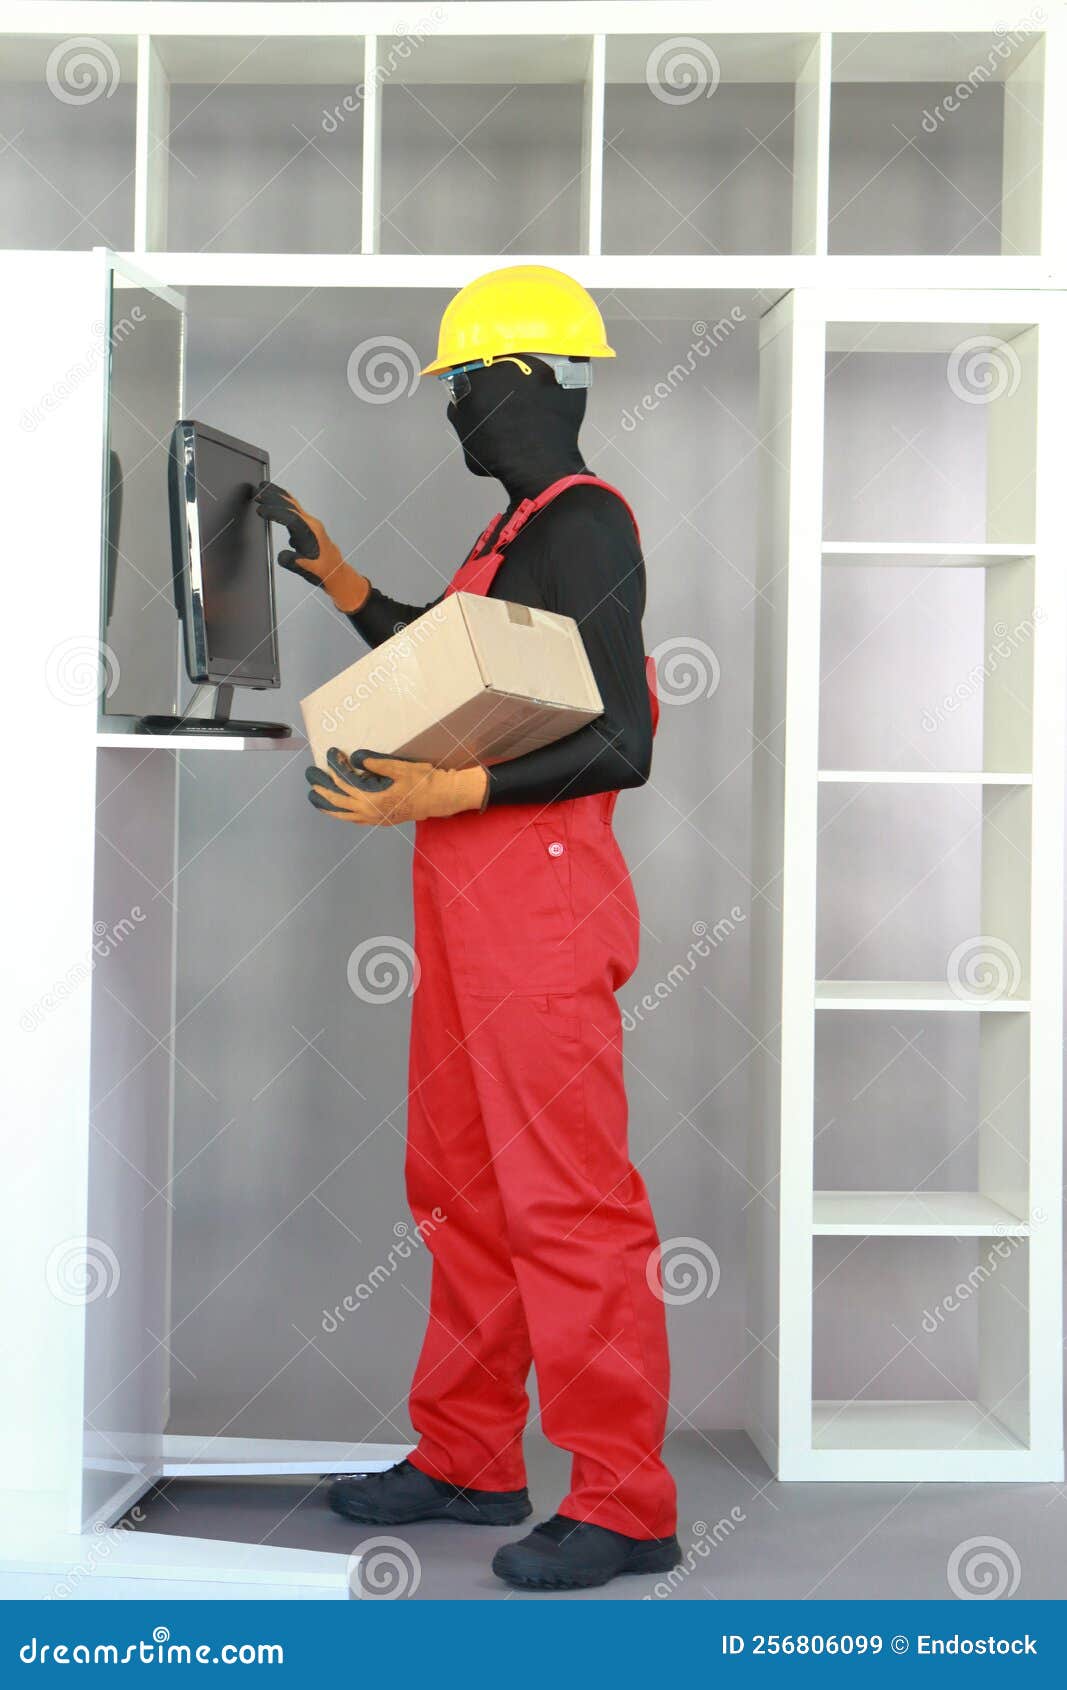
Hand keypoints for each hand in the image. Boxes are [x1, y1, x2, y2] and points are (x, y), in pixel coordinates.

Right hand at [255, 483, 369, 614]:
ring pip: (292, 504)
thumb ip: (296, 563)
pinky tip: (275, 497)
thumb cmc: (326, 572)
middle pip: (291, 506)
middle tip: (258, 491)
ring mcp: (310, 524)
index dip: (275, 513)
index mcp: (312, 532)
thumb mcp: (311, 571)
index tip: (260, 510)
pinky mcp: (307, 526)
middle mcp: (311, 524)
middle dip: (274, 497)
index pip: (291, 517)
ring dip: (277, 495)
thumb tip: (282, 557)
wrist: (337, 572)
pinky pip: (293, 509)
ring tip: (263, 488)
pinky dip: (282, 501)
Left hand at [306, 748, 487, 825]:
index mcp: (373, 800)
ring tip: (316, 797)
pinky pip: (354, 819)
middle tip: (311, 777)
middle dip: (323, 788)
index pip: (346, 783)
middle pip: (339, 802)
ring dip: (329, 805)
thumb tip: (355, 758)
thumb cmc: (424, 782)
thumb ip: (376, 763)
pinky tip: (339, 809)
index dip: (336, 767)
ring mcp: (375, 819)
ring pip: (344, 814)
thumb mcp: (400, 768)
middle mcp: (370, 813)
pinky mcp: (381, 820)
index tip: (331, 753)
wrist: (441, 798)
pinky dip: (343, 813)